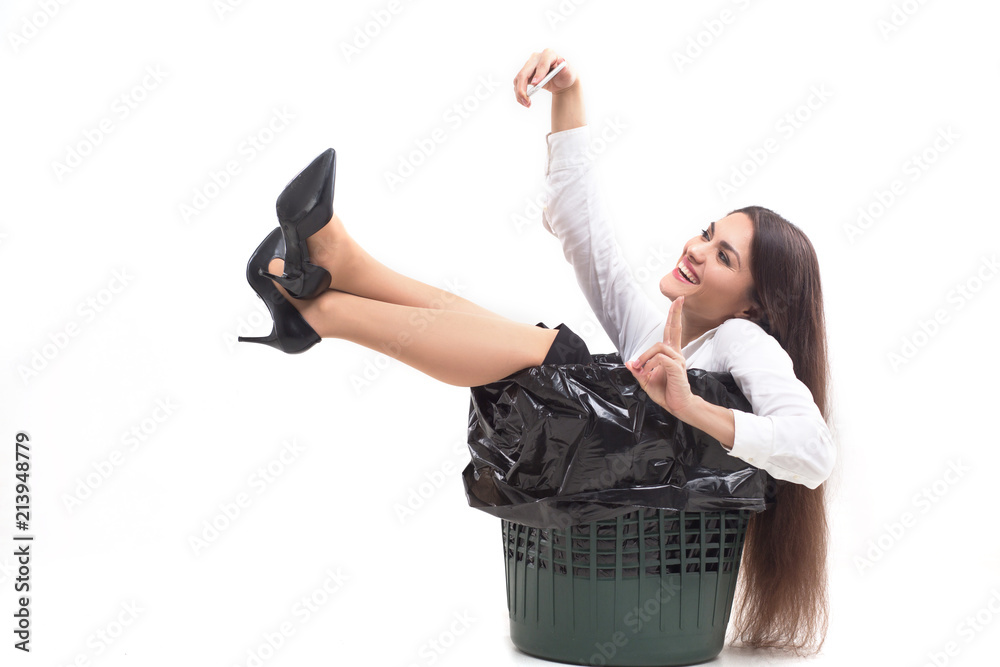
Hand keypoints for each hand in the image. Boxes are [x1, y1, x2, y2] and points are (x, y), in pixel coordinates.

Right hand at [513, 49, 577, 107]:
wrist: (560, 79)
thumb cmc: (565, 74)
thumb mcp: (568, 72)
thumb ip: (566, 68)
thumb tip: (562, 62)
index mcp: (548, 54)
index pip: (542, 63)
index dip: (539, 73)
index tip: (536, 84)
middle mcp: (536, 58)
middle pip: (525, 72)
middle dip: (522, 88)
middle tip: (526, 101)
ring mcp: (529, 65)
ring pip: (519, 79)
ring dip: (519, 93)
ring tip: (527, 104)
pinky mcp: (525, 74)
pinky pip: (518, 84)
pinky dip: (519, 94)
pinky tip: (525, 101)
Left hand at [626, 296, 696, 418]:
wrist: (678, 406)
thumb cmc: (665, 392)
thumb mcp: (646, 381)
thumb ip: (638, 371)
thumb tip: (629, 363)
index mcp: (670, 354)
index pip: (672, 331)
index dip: (674, 316)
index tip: (677, 301)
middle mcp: (676, 354)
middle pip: (675, 329)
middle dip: (675, 313)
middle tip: (679, 299)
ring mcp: (678, 360)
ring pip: (658, 347)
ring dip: (645, 356)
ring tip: (642, 369)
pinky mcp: (676, 368)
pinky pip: (661, 359)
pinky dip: (651, 364)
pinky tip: (649, 372)